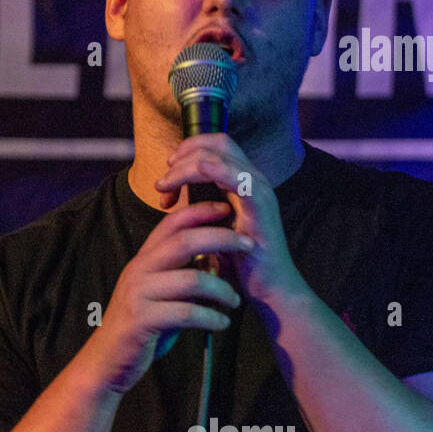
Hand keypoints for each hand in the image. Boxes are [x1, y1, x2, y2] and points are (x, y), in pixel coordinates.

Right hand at [83, 200, 253, 395]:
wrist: (106, 361)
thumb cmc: (140, 326)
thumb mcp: (157, 293)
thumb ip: (181, 274)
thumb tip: (216, 260)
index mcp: (143, 259)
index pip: (171, 223)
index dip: (201, 211)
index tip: (228, 209)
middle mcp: (139, 270)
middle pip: (185, 241)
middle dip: (222, 238)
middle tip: (249, 245)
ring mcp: (139, 294)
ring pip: (192, 279)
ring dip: (223, 289)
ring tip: (235, 301)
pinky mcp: (142, 320)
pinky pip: (187, 313)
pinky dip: (211, 317)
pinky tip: (221, 323)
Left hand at [154, 134, 305, 303]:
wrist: (269, 289)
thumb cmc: (240, 260)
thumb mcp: (214, 225)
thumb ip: (200, 205)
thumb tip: (171, 193)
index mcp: (242, 181)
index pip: (214, 145)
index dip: (187, 152)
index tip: (166, 179)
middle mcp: (253, 179)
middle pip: (217, 142)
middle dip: (183, 155)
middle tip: (163, 183)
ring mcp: (259, 190)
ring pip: (221, 155)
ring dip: (186, 166)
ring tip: (166, 186)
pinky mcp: (260, 207)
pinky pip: (238, 177)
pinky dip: (213, 169)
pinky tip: (195, 173)